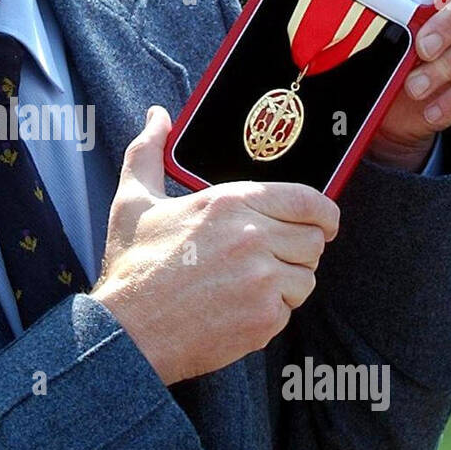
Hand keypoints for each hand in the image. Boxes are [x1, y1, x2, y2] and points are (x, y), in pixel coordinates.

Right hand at [90, 106, 339, 385]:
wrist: (126, 332)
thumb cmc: (132, 267)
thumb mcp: (133, 202)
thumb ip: (148, 152)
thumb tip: (158, 117)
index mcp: (229, 202)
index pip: (308, 200)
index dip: (324, 213)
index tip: (323, 223)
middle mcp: (252, 237)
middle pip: (314, 240)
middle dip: (297, 250)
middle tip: (269, 259)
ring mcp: (261, 280)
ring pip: (306, 277)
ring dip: (285, 283)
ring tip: (247, 286)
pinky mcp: (263, 318)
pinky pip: (289, 310)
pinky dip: (269, 313)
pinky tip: (236, 309)